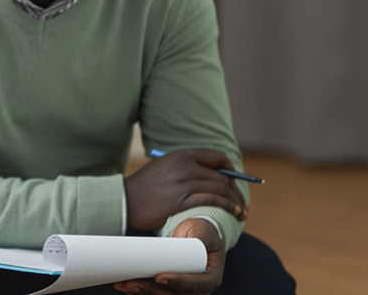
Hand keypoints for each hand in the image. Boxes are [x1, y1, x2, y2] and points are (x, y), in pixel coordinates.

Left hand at [113, 218, 224, 294]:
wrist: (197, 237)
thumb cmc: (202, 233)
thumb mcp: (202, 231)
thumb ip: (198, 237)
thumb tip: (183, 240)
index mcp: (210, 278)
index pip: (194, 285)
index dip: (177, 283)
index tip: (159, 278)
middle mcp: (198, 290)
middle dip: (151, 291)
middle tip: (132, 283)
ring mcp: (183, 292)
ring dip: (141, 293)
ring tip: (122, 285)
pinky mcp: (169, 289)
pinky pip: (155, 294)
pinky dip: (139, 291)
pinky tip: (123, 286)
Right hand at [124, 148, 246, 230]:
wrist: (125, 200)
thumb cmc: (145, 187)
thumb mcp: (164, 168)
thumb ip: (185, 168)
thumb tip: (210, 175)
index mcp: (181, 155)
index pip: (217, 156)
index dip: (231, 169)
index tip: (235, 181)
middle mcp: (185, 165)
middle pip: (222, 175)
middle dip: (236, 190)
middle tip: (241, 201)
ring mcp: (184, 182)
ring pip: (221, 188)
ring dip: (235, 200)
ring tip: (242, 210)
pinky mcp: (182, 199)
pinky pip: (213, 200)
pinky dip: (228, 205)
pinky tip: (234, 211)